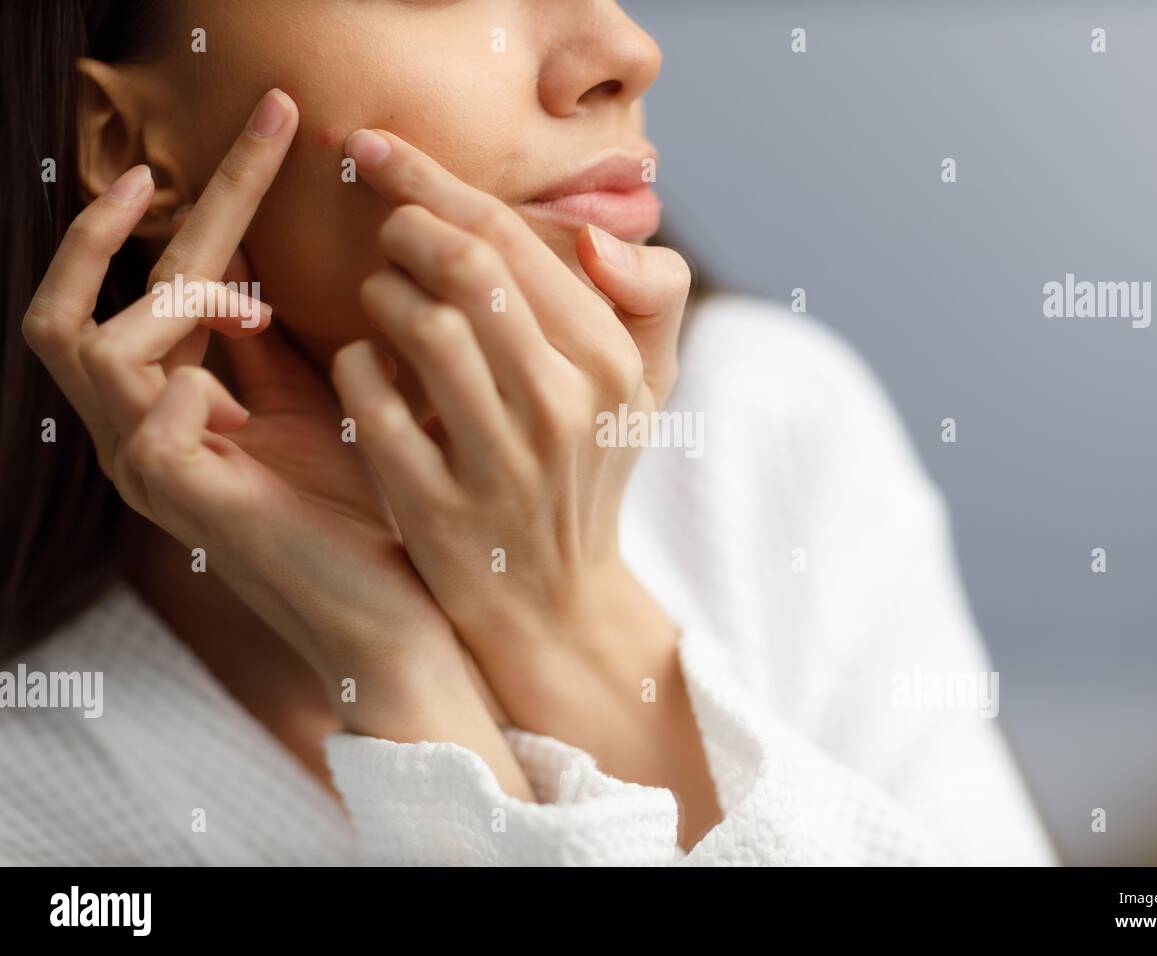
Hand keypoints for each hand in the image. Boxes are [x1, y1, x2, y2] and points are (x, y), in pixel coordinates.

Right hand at [22, 93, 524, 793]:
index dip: (197, 205)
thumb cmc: (369, 516)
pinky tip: (252, 351)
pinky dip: (187, 368)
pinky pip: (144, 411)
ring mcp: (155, 473)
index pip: (149, 293)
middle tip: (246, 141)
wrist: (401, 612)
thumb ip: (268, 357)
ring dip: (170, 296)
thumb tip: (248, 279)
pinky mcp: (188, 502)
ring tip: (252, 306)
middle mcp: (145, 437)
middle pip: (80, 304)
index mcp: (176, 412)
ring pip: (82, 344)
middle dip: (136, 218)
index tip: (267, 128)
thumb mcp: (318, 410)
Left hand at [331, 129, 719, 842]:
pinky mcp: (434, 505)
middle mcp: (563, 407)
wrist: (551, 601)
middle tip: (385, 227)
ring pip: (417, 323)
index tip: (378, 150)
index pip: (515, 240)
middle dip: (405, 225)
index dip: (436, 181)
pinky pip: (372, 397)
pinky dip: (355, 364)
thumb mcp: (645, 387)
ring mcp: (499, 460)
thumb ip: (652, 296)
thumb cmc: (587, 469)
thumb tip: (597, 240)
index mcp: (611, 363)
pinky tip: (364, 366)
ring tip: (381, 297)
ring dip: (380, 292)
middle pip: (465, 266)